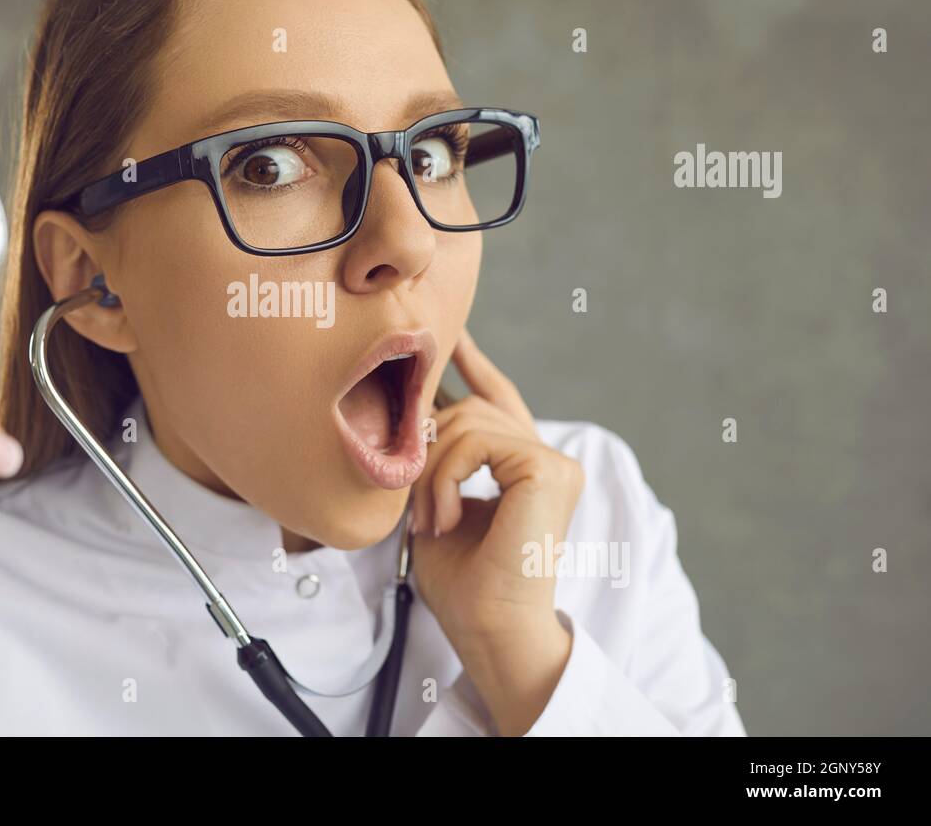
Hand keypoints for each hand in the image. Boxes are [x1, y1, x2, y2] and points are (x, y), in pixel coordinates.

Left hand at [410, 327, 585, 733]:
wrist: (489, 629)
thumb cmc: (463, 584)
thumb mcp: (436, 505)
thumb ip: (435, 461)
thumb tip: (411, 414)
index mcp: (521, 467)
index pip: (497, 399)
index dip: (474, 364)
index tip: (453, 335)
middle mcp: (545, 459)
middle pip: (469, 409)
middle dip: (427, 451)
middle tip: (416, 508)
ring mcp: (553, 461)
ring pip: (468, 422)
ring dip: (432, 472)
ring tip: (430, 520)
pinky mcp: (550, 469)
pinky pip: (476, 441)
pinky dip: (446, 478)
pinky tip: (444, 518)